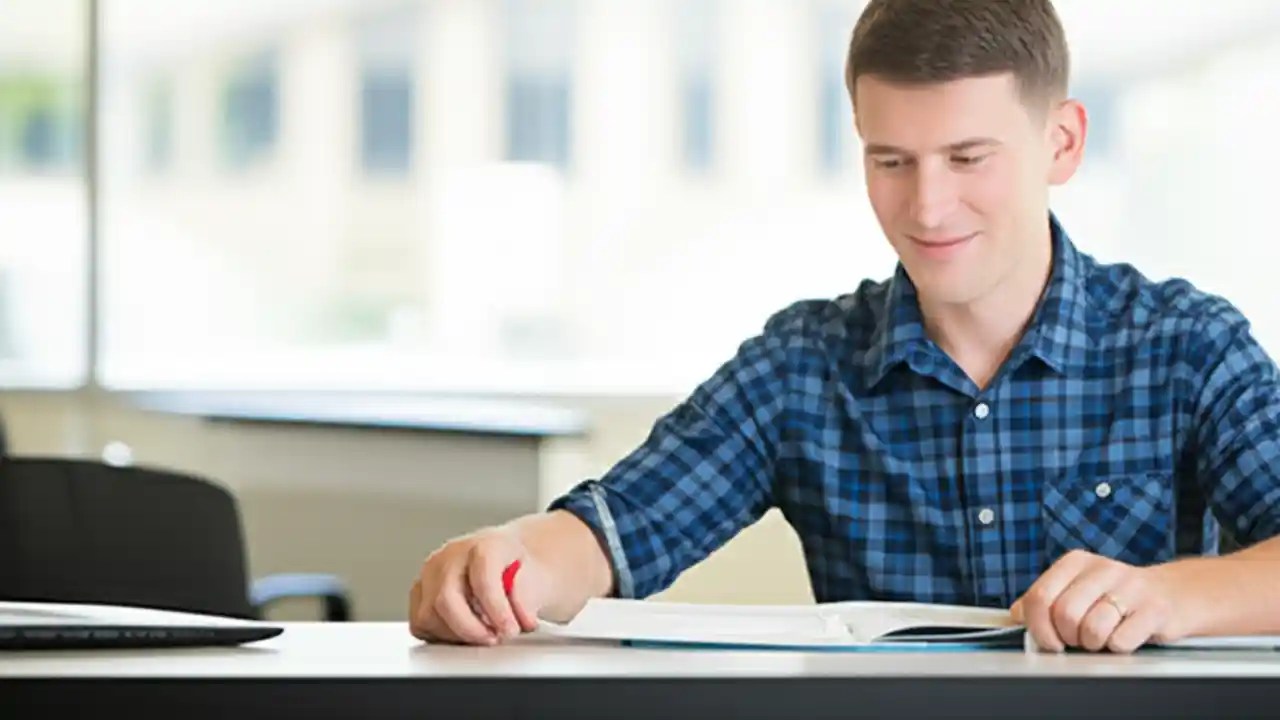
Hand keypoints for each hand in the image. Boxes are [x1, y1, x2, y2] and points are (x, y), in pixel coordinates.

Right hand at [408, 527, 547, 645]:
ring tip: (483, 633)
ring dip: (457, 634)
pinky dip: (440, 635)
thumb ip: (530, 597)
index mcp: (485, 544)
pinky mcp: (419, 591)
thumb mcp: (538, 577)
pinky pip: (419, 623)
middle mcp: (452, 555)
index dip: (496, 609)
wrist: (507, 561)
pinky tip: (464, 631)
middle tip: (495, 638)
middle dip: (472, 630)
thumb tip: (520, 618)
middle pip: (446, 599)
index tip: (510, 630)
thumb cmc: (519, 570)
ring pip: (429, 615)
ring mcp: (431, 572)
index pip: (482, 577)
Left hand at [1011, 550, 1184, 652]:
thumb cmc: (1117, 596)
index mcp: (1076, 562)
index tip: (1047, 639)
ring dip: (1093, 644)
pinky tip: (1124, 636)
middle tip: (1078, 639)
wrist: (1172, 594)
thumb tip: (1016, 614)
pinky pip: (1120, 641)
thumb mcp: (1077, 588)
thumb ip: (1045, 599)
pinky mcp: (1154, 609)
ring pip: (1092, 629)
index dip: (1038, 626)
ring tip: (1102, 637)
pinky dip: (1117, 647)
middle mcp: (1102, 569)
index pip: (1040, 596)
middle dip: (1068, 638)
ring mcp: (1131, 588)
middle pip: (1065, 614)